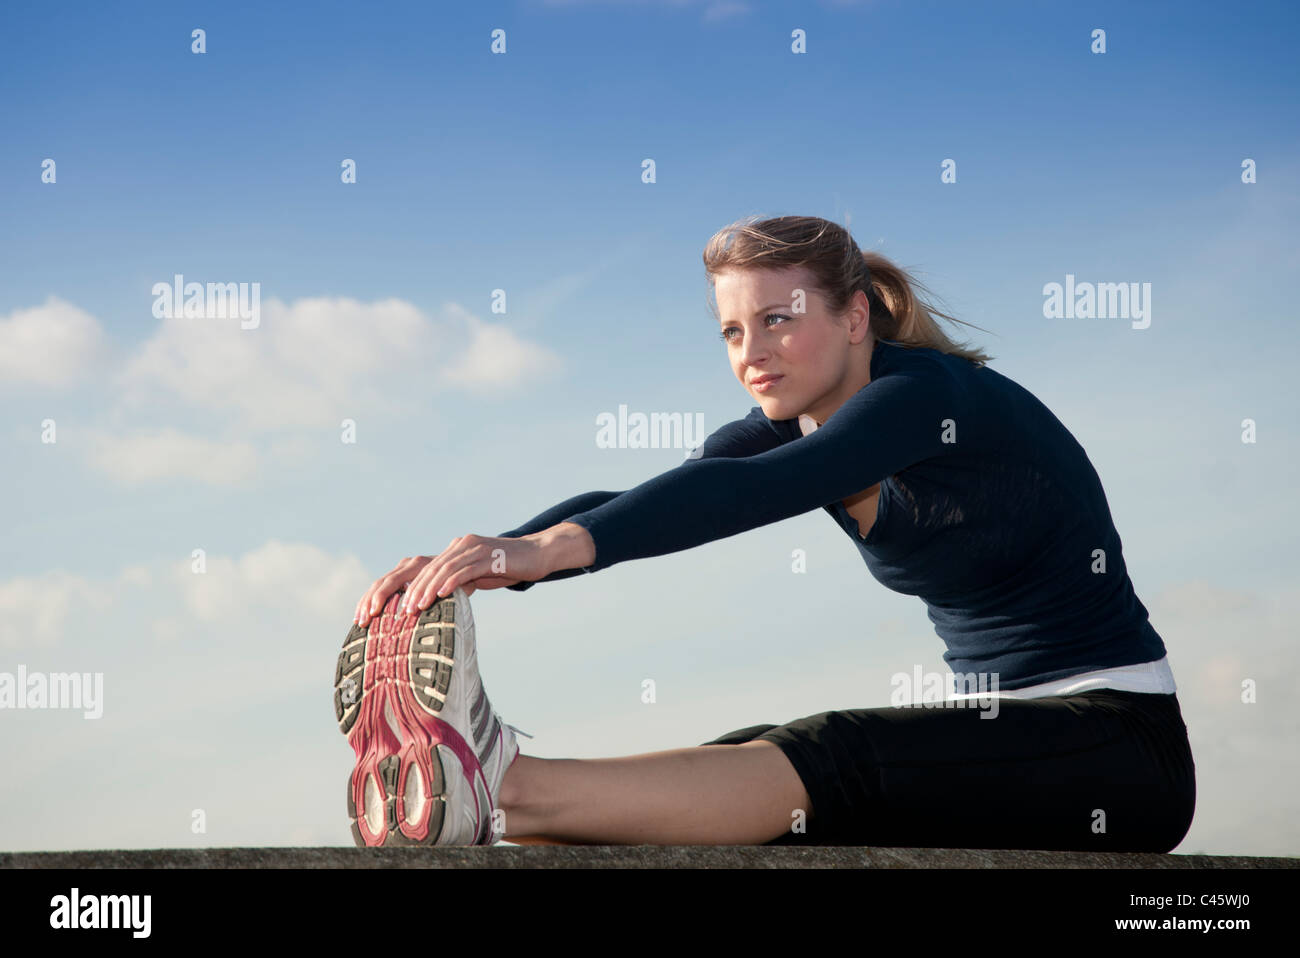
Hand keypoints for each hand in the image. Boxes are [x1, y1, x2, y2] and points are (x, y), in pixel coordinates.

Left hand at [354, 535, 545, 627]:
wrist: (537, 555)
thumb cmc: (505, 570)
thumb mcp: (475, 579)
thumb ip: (456, 586)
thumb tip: (436, 605)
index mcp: (450, 552)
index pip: (415, 570)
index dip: (394, 589)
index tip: (378, 612)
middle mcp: (457, 546)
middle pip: (420, 567)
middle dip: (399, 590)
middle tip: (385, 613)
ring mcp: (472, 548)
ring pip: (440, 569)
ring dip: (424, 589)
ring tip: (412, 608)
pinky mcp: (488, 556)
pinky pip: (464, 569)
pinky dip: (451, 582)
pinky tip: (440, 595)